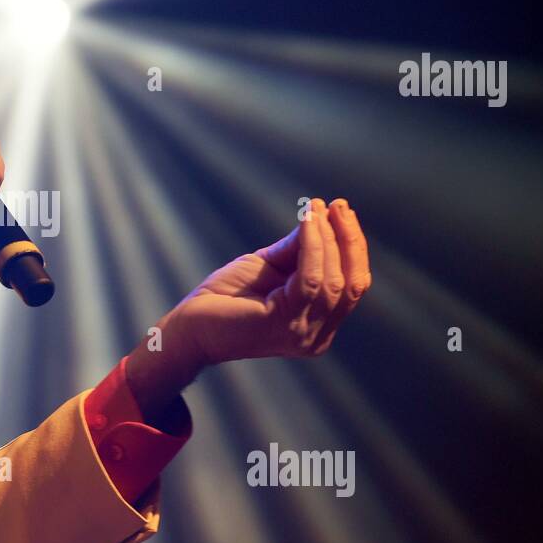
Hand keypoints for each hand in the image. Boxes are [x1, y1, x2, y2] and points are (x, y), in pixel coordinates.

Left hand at [125, 198, 371, 413]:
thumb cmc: (226, 297)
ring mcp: (302, 334)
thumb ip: (297, 250)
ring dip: (328, 239)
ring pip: (331, 282)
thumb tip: (322, 219)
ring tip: (316, 210)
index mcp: (319, 324)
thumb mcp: (270, 266)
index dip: (353, 248)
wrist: (189, 325)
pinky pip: (308, 281)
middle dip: (348, 241)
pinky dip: (312, 247)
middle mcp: (316, 336)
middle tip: (338, 205)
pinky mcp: (283, 324)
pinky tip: (307, 223)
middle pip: (351, 285)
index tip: (342, 212)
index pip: (352, 286)